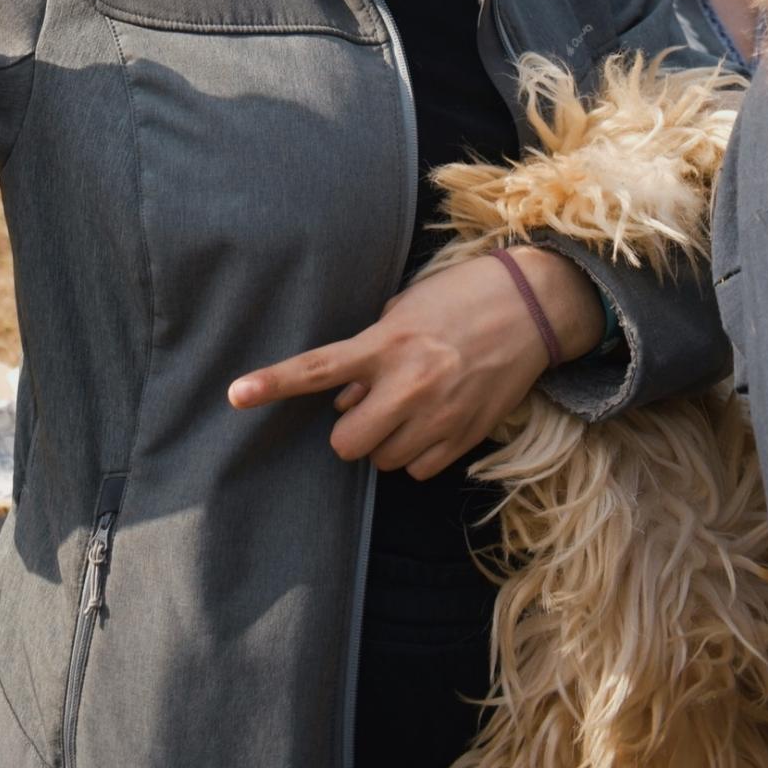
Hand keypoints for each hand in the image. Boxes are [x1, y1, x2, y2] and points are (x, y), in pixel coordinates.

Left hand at [227, 245, 603, 479]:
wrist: (532, 307)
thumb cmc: (461, 297)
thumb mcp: (405, 311)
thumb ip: (368, 355)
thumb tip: (344, 400)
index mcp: (385, 344)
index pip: (316, 370)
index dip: (273, 383)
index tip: (235, 394)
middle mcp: (408, 384)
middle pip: (347, 443)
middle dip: (352, 432)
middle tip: (371, 408)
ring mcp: (439, 416)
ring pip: (384, 461)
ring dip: (388, 442)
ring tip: (411, 408)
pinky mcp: (466, 437)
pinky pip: (420, 470)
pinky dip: (420, 454)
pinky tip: (435, 421)